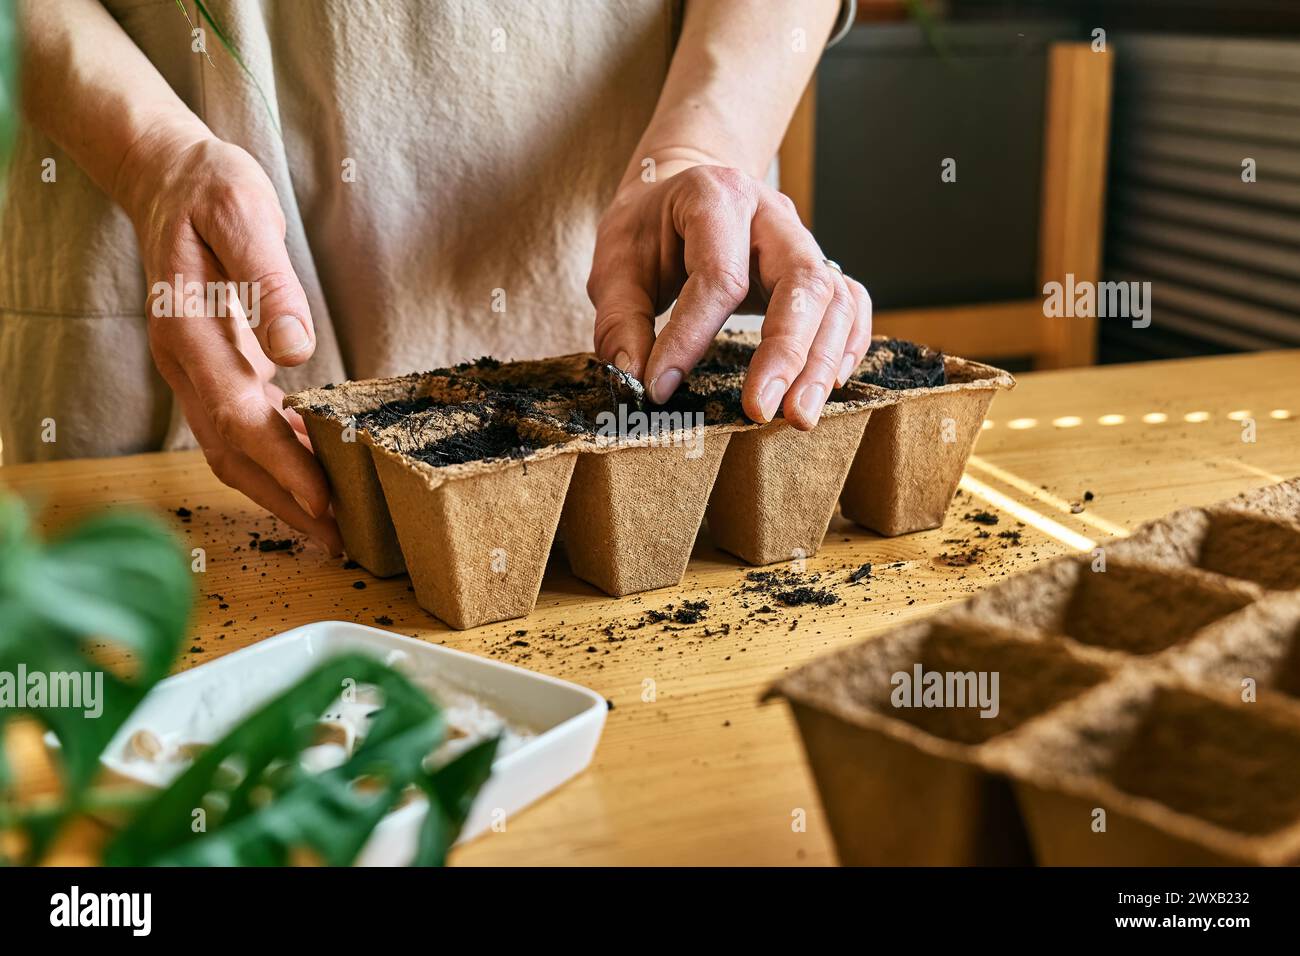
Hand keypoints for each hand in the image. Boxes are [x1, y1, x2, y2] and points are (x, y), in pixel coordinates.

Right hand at [117, 127, 341, 551]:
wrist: (170, 178)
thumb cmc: (213, 191)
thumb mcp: (245, 216)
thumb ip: (268, 281)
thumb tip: (296, 349)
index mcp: (189, 333)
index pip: (239, 417)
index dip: (284, 463)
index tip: (325, 501)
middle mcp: (185, 364)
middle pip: (232, 451)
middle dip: (284, 499)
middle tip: (337, 540)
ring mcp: (193, 371)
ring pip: (231, 448)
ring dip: (278, 490)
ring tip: (328, 524)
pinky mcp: (211, 369)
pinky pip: (238, 427)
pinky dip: (274, 457)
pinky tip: (312, 469)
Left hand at [587, 164, 871, 428]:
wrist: (679, 190)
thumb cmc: (648, 229)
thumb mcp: (615, 262)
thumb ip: (621, 319)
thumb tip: (634, 378)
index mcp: (717, 197)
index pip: (719, 276)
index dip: (691, 337)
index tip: (662, 387)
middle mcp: (772, 215)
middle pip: (802, 281)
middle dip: (787, 353)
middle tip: (763, 411)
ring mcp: (802, 239)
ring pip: (835, 296)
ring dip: (822, 361)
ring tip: (800, 416)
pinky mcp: (817, 266)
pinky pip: (851, 301)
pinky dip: (848, 343)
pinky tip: (831, 385)